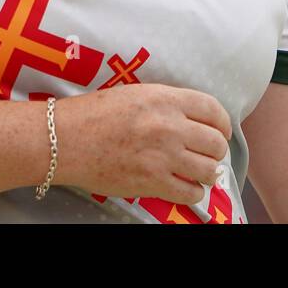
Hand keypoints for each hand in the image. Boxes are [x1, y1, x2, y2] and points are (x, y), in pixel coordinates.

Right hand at [52, 83, 231, 203]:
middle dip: (216, 150)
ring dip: (207, 172)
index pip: (213, 110)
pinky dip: (193, 192)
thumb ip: (166, 104)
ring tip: (197, 171)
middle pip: (216, 143)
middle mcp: (169, 126)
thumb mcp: (135, 94)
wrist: (65, 139)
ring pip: (209, 170)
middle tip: (207, 153)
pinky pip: (191, 193)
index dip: (222, 123)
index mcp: (164, 99)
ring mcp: (163, 156)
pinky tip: (184, 186)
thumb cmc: (93, 114)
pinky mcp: (152, 182)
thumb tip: (192, 119)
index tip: (219, 130)